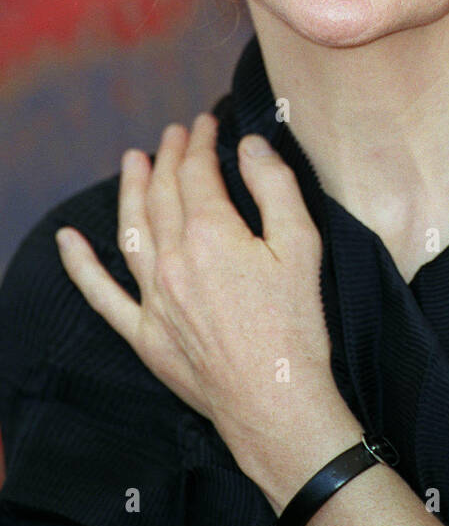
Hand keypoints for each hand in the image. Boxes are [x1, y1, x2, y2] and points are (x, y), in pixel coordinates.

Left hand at [54, 113, 338, 452]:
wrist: (277, 403)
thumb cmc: (297, 326)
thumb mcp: (302, 245)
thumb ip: (274, 187)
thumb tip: (249, 146)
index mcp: (210, 235)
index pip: (196, 172)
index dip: (200, 142)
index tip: (207, 122)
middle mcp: (172, 261)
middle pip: (163, 194)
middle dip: (169, 157)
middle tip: (174, 134)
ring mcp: (153, 300)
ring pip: (131, 230)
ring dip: (130, 190)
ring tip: (133, 161)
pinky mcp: (146, 335)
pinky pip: (102, 295)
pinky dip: (81, 265)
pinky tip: (68, 241)